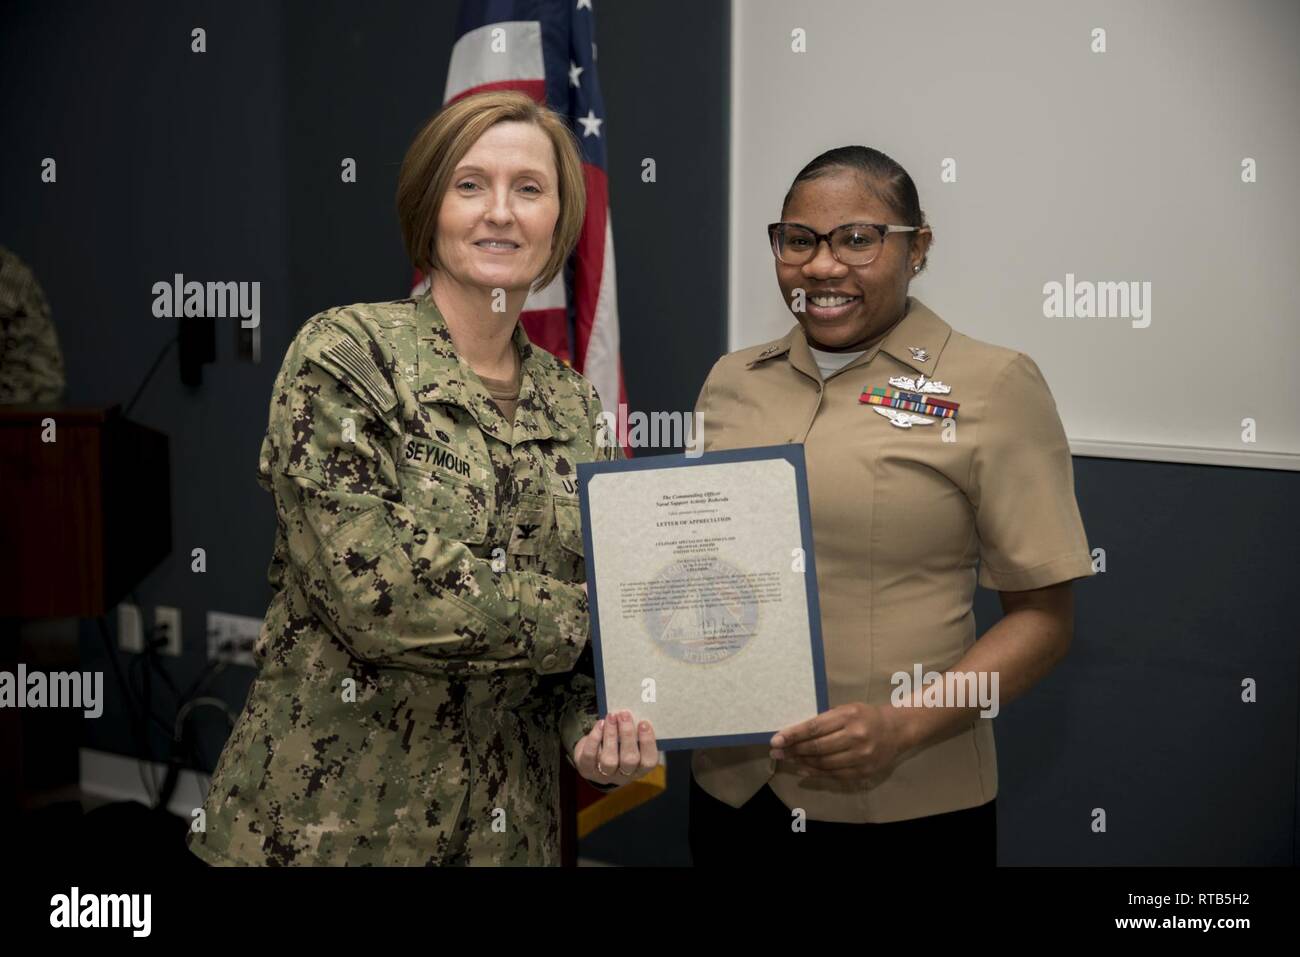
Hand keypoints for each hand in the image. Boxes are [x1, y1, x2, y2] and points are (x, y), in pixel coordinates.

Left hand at [574, 710, 657, 787]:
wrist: (594, 759)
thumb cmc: (618, 745)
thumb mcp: (630, 742)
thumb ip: (635, 732)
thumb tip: (637, 710)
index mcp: (639, 769)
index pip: (649, 761)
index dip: (648, 743)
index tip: (644, 723)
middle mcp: (623, 776)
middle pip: (629, 760)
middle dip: (627, 735)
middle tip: (625, 714)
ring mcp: (604, 775)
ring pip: (608, 760)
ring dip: (611, 735)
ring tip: (611, 716)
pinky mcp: (587, 770)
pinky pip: (590, 756)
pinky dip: (594, 739)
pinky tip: (600, 724)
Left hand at [769, 702, 908, 782]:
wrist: (896, 730)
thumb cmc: (865, 716)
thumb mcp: (846, 709)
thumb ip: (824, 720)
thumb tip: (795, 733)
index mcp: (849, 716)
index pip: (814, 727)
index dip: (793, 735)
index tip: (776, 739)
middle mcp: (856, 736)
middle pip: (817, 747)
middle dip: (793, 750)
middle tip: (776, 752)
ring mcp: (861, 756)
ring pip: (824, 763)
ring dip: (802, 762)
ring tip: (788, 760)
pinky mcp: (864, 771)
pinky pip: (834, 774)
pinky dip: (816, 773)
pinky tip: (803, 770)